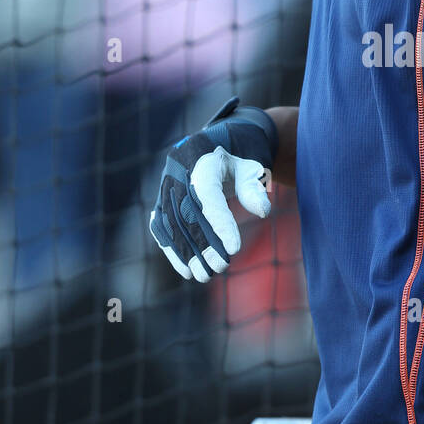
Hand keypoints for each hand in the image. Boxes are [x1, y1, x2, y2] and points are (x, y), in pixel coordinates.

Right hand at [149, 96, 277, 281]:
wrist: (211, 147)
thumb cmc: (236, 161)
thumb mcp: (251, 168)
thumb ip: (255, 187)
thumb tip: (263, 210)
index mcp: (202, 160)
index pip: (209, 196)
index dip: (220, 223)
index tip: (234, 249)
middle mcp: (177, 172)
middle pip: (187, 214)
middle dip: (203, 245)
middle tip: (219, 269)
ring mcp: (165, 187)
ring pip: (171, 224)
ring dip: (185, 253)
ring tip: (202, 275)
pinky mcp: (160, 200)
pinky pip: (161, 227)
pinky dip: (171, 250)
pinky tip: (184, 270)